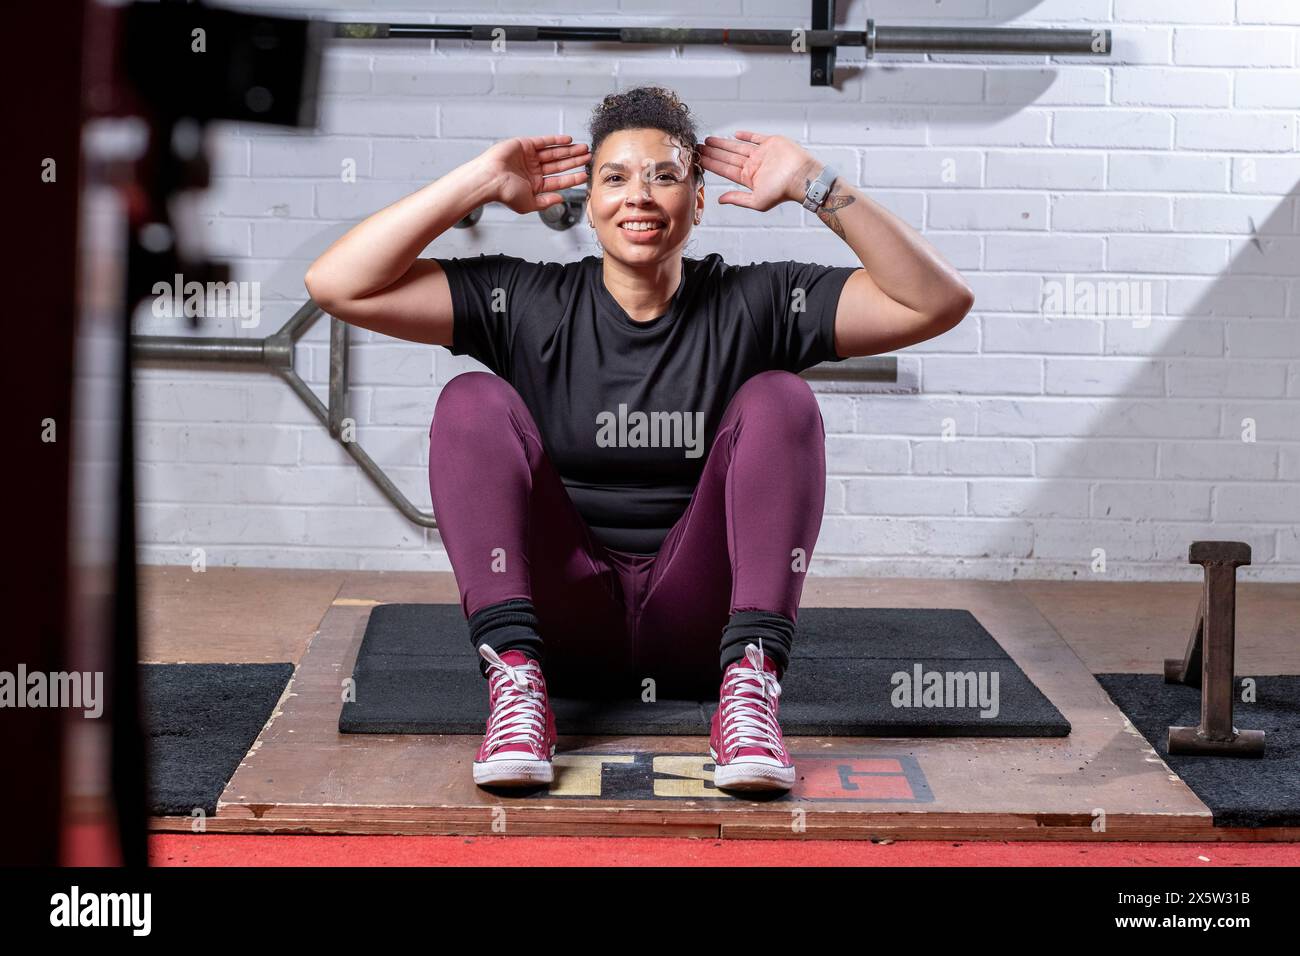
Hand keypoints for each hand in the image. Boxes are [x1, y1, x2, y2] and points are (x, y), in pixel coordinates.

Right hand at [477, 135, 590, 214]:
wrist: (490, 179)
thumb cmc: (504, 193)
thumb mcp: (529, 203)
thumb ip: (546, 202)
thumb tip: (561, 199)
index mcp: (534, 185)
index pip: (558, 181)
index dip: (572, 178)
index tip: (584, 175)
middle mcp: (533, 170)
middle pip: (559, 165)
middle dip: (574, 161)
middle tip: (588, 158)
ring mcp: (529, 157)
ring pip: (554, 153)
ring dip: (569, 150)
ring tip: (583, 148)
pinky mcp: (524, 145)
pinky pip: (544, 142)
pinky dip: (556, 141)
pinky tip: (568, 141)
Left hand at [698, 131, 819, 210]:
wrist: (802, 177)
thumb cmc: (782, 192)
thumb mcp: (756, 201)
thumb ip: (737, 199)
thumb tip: (720, 200)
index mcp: (748, 178)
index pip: (725, 169)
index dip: (711, 164)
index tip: (699, 159)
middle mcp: (753, 165)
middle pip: (728, 157)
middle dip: (713, 152)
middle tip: (697, 147)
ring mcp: (761, 154)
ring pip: (737, 147)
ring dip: (723, 143)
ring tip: (708, 140)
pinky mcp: (771, 143)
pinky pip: (756, 137)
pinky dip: (746, 135)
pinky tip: (734, 134)